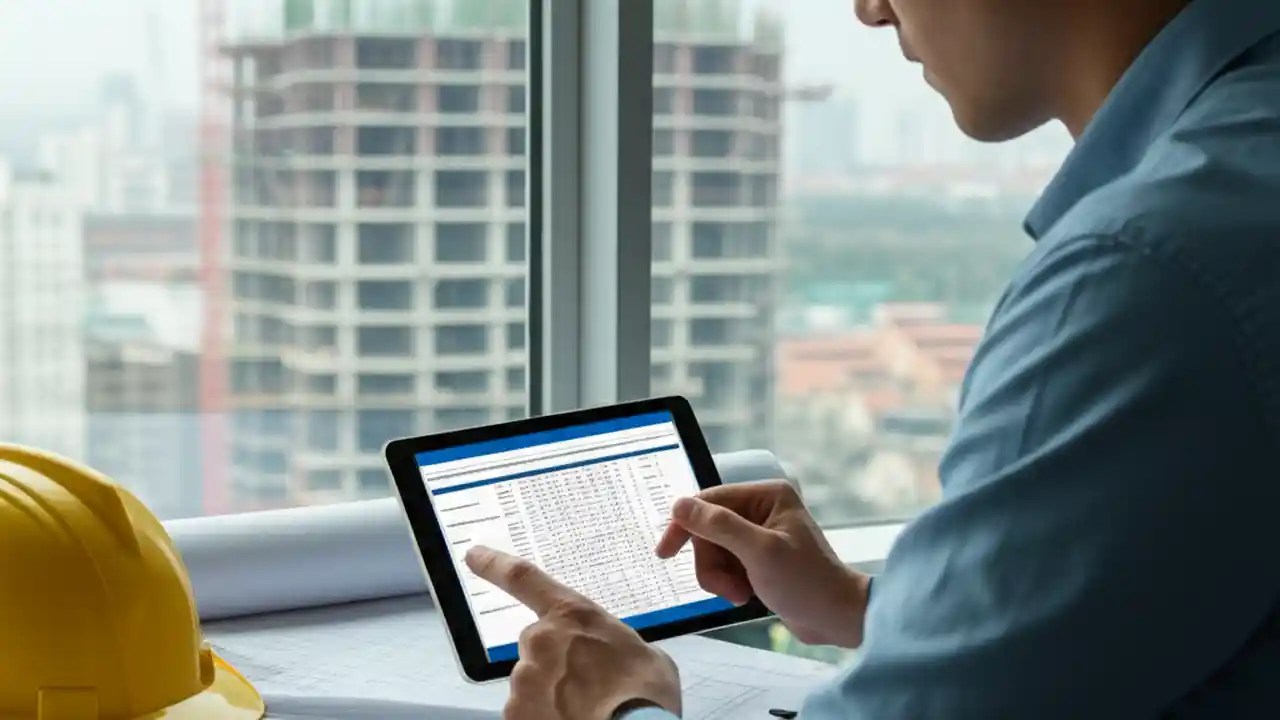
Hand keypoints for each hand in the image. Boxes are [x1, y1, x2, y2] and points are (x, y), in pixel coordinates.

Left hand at [465, 546, 681, 719]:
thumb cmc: (645, 697)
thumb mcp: (645, 654)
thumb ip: (615, 644)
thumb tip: (612, 656)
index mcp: (572, 616)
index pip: (523, 578)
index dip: (495, 564)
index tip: (474, 555)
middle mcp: (541, 642)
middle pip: (538, 645)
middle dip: (557, 660)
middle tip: (588, 682)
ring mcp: (525, 681)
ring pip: (532, 682)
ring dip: (552, 692)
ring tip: (587, 708)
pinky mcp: (516, 715)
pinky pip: (527, 711)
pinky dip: (544, 716)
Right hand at [656, 480, 869, 647]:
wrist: (835, 618)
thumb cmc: (805, 582)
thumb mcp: (759, 552)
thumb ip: (719, 526)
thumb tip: (679, 505)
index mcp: (766, 495)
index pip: (710, 501)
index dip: (685, 526)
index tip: (664, 553)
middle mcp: (762, 509)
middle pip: (708, 530)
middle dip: (712, 562)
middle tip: (726, 588)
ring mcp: (759, 534)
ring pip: (713, 551)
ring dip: (719, 577)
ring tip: (739, 594)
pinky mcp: (757, 557)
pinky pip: (724, 565)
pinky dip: (728, 583)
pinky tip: (745, 595)